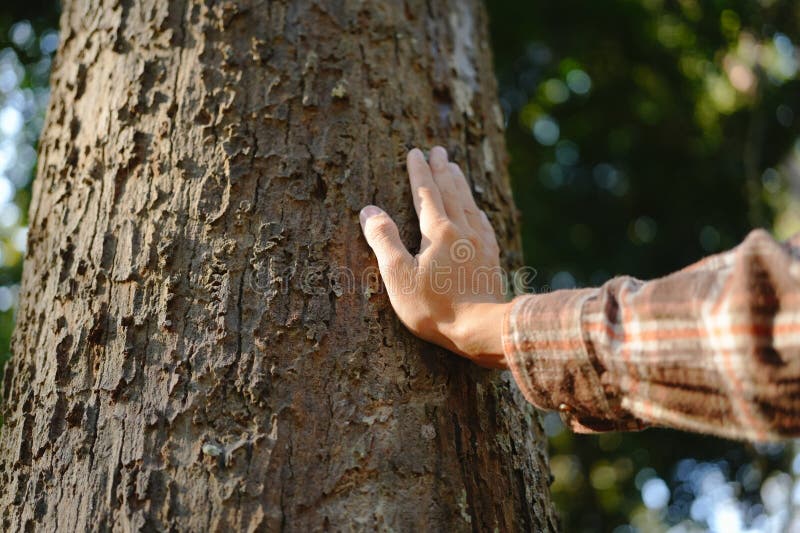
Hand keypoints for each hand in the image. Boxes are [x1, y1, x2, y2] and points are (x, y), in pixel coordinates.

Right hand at [359, 146, 509, 368]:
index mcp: (438, 232)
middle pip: (451, 192)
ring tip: (456, 168)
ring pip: (469, 204)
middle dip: (442, 169)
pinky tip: (478, 210)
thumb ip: (384, 240)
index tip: (415, 152)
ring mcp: (481, 244)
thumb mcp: (398, 276)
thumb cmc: (435, 307)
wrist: (482, 328)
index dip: (419, 172)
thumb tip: (369, 211)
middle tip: (439, 150)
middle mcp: (462, 230)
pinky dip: (477, 209)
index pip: (426, 193)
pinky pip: (484, 224)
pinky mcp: (491, 259)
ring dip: (460, 184)